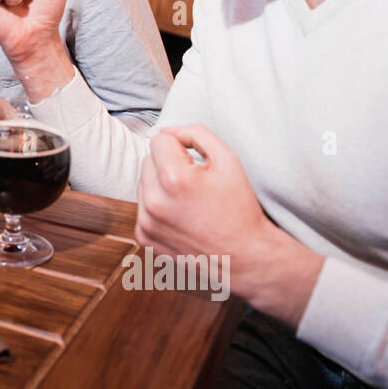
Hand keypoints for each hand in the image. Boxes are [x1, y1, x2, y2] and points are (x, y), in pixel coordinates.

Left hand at [136, 124, 323, 324]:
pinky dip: (158, 208)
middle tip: (196, 183)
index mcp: (174, 178)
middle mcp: (153, 201)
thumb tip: (168, 130)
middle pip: (148, 160)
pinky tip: (182, 218)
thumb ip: (196, 134)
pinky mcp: (143, 238)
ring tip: (189, 201)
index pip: (159, 140)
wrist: (244, 258)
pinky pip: (143, 208)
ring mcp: (146, 222)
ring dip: (161, 186)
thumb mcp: (228, 160)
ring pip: (143, 183)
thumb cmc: (239, 208)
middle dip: (169, 165)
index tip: (197, 162)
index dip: (180, 146)